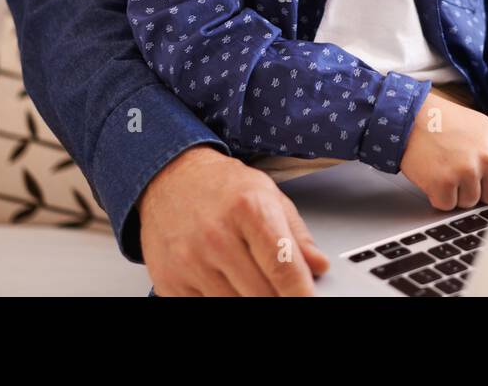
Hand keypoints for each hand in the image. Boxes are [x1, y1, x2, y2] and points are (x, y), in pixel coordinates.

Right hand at [139, 145, 329, 295]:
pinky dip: (222, 299)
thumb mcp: (269, 195)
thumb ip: (297, 234)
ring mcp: (189, 262)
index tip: (308, 298)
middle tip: (280, 285)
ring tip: (249, 276)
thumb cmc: (221, 186)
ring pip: (234, 306)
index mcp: (248, 209)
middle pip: (262, 294)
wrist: (171, 179)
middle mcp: (216, 237)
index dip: (301, 292)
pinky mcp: (170, 282)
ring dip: (250, 298)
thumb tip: (318, 265)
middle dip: (278, 295)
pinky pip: (204, 308)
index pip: (282, 266)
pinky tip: (223, 280)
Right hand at [401, 88, 487, 209]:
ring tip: (443, 169)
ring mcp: (467, 171)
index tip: (482, 180)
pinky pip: (446, 205)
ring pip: (469, 202)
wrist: (411, 115)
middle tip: (458, 176)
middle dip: (476, 191)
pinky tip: (432, 175)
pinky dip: (437, 196)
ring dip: (454, 193)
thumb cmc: (443, 122)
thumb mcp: (480, 128)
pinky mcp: (444, 183)